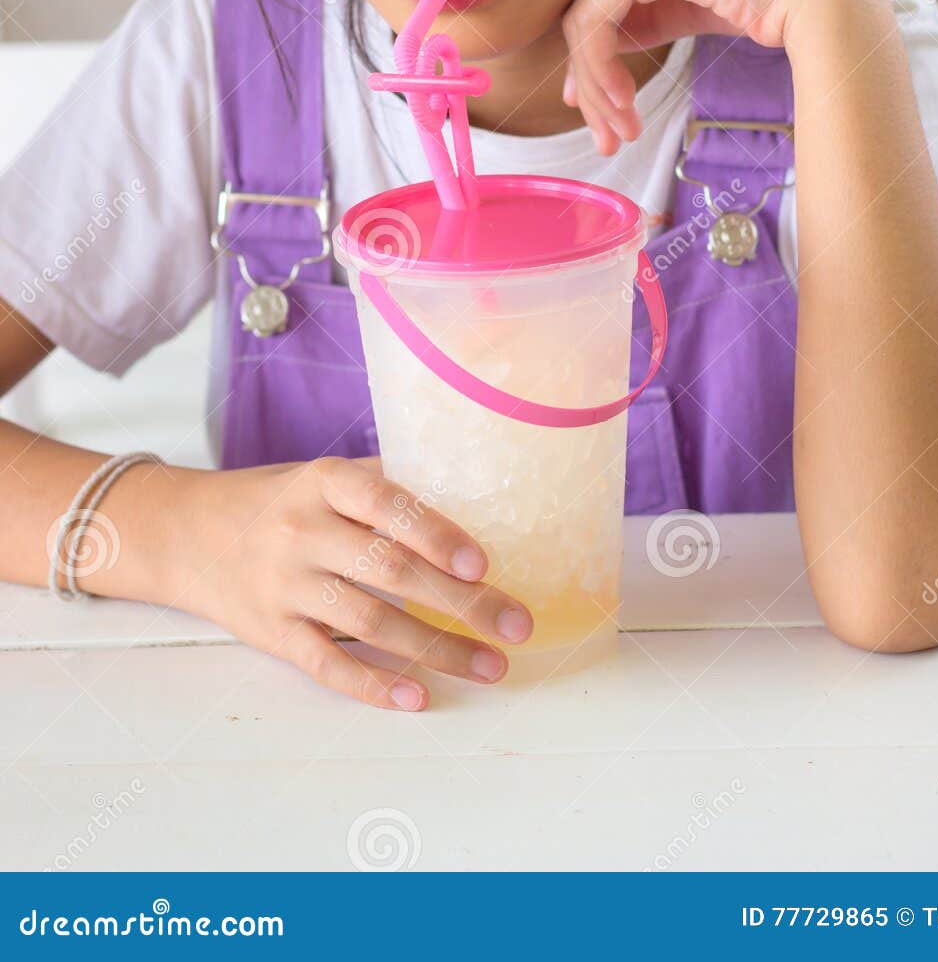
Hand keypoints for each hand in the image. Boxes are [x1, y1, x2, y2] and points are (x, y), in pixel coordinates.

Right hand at [174, 456, 533, 709]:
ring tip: (490, 666)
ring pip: (370, 622)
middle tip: (516, 625)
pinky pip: (327, 664)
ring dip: (436, 649)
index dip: (436, 533)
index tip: (483, 564)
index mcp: (324, 482)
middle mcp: (302, 531)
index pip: (387, 504)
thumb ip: (384, 487)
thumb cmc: (278, 502)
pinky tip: (418, 697)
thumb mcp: (321, 477)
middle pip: (392, 570)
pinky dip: (373, 685)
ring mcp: (284, 585)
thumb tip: (475, 504)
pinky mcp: (271, 632)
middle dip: (462, 603)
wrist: (185, 533)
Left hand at [560, 0, 850, 152]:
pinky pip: (595, 17)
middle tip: (605, 137)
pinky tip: (623, 103)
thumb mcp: (683, 10)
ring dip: (596, 86)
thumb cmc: (763, 0)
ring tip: (618, 132)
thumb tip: (587, 66)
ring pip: (582, 17)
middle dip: (588, 82)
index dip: (587, 59)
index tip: (598, 110)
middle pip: (583, 7)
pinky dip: (599, 68)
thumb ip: (637, 21)